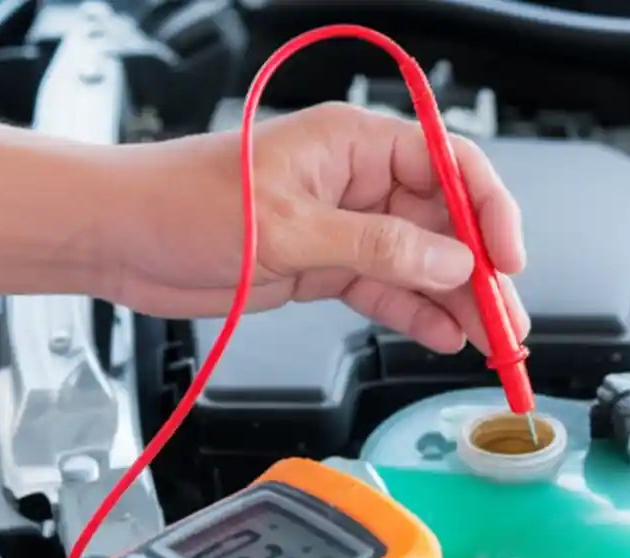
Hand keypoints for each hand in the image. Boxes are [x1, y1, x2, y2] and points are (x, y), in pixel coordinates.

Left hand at [100, 102, 528, 355]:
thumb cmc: (181, 203)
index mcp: (356, 144)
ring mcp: (345, 226)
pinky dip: (416, 314)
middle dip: (482, 273)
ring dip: (458, 303)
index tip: (508, 259)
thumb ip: (376, 249)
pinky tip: (444, 336)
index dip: (489, 212)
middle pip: (446, 224)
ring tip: (490, 342)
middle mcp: (359, 181)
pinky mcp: (326, 266)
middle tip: (509, 322)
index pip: (451, 166)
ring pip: (422, 265)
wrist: (120, 238)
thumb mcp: (290, 230)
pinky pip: (388, 290)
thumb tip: (448, 263)